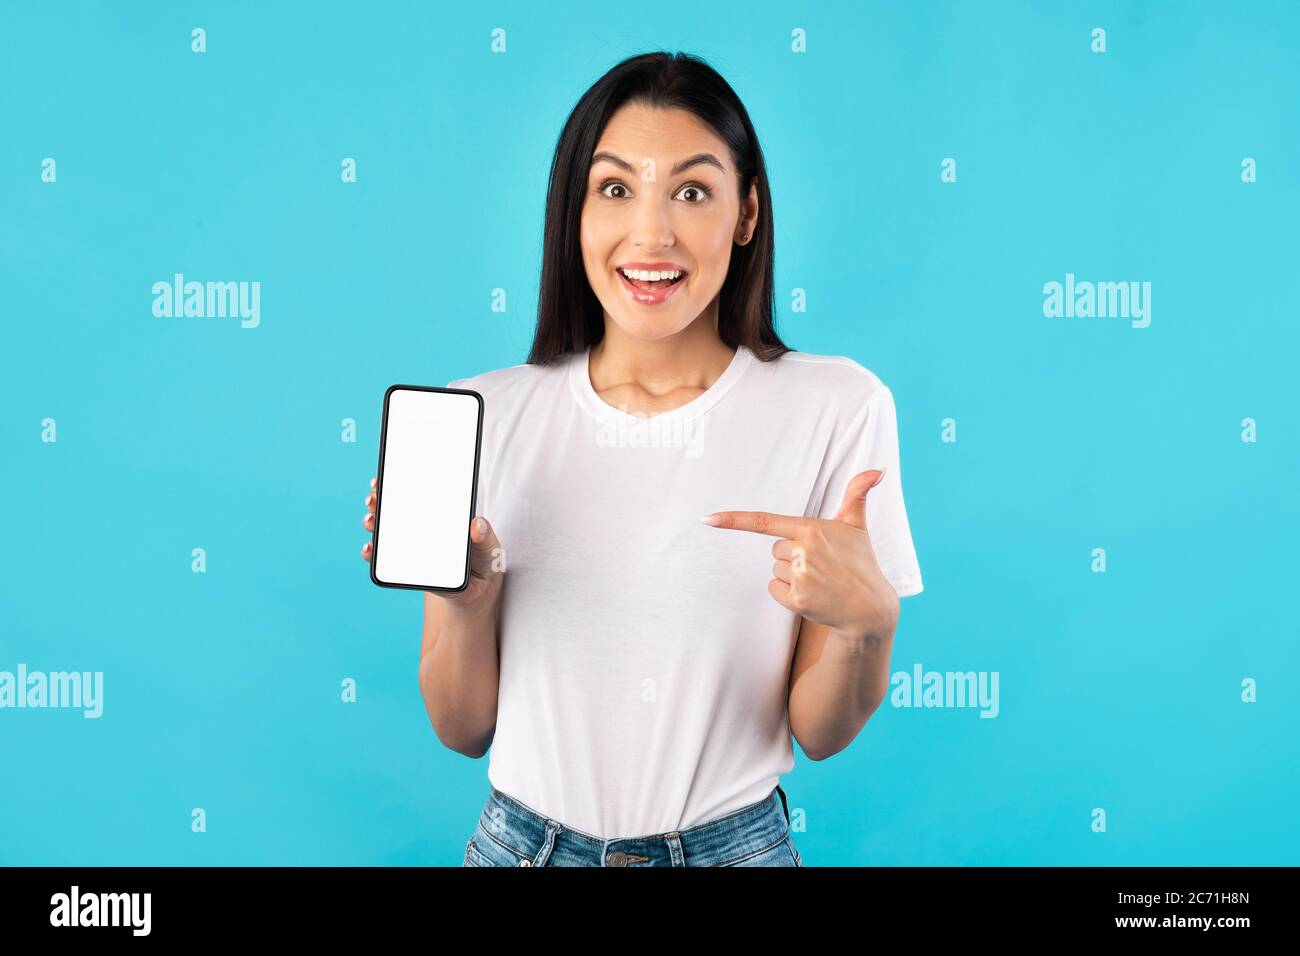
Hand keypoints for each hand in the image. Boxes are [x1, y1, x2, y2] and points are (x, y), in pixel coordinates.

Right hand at [361, 475, 504, 608]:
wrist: (477, 590)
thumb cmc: (483, 560)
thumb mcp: (490, 546)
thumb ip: (485, 536)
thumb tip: (476, 524)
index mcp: (440, 513)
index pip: (416, 491)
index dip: (398, 480)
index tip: (385, 478)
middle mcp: (421, 525)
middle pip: (394, 507)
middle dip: (378, 499)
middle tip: (374, 498)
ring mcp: (410, 545)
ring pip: (385, 529)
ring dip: (373, 521)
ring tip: (371, 520)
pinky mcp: (405, 567)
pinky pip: (384, 558)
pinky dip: (373, 553)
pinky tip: (369, 549)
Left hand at [702, 467, 898, 641]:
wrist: (869, 607)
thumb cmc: (861, 562)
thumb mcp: (857, 526)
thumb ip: (857, 494)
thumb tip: (878, 469)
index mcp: (812, 529)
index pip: (764, 521)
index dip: (733, 520)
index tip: (708, 519)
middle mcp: (803, 551)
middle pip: (775, 549)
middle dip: (792, 555)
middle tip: (820, 563)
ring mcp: (799, 577)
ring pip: (775, 569)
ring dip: (791, 575)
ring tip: (819, 579)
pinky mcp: (796, 599)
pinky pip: (774, 589)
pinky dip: (787, 593)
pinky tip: (811, 594)